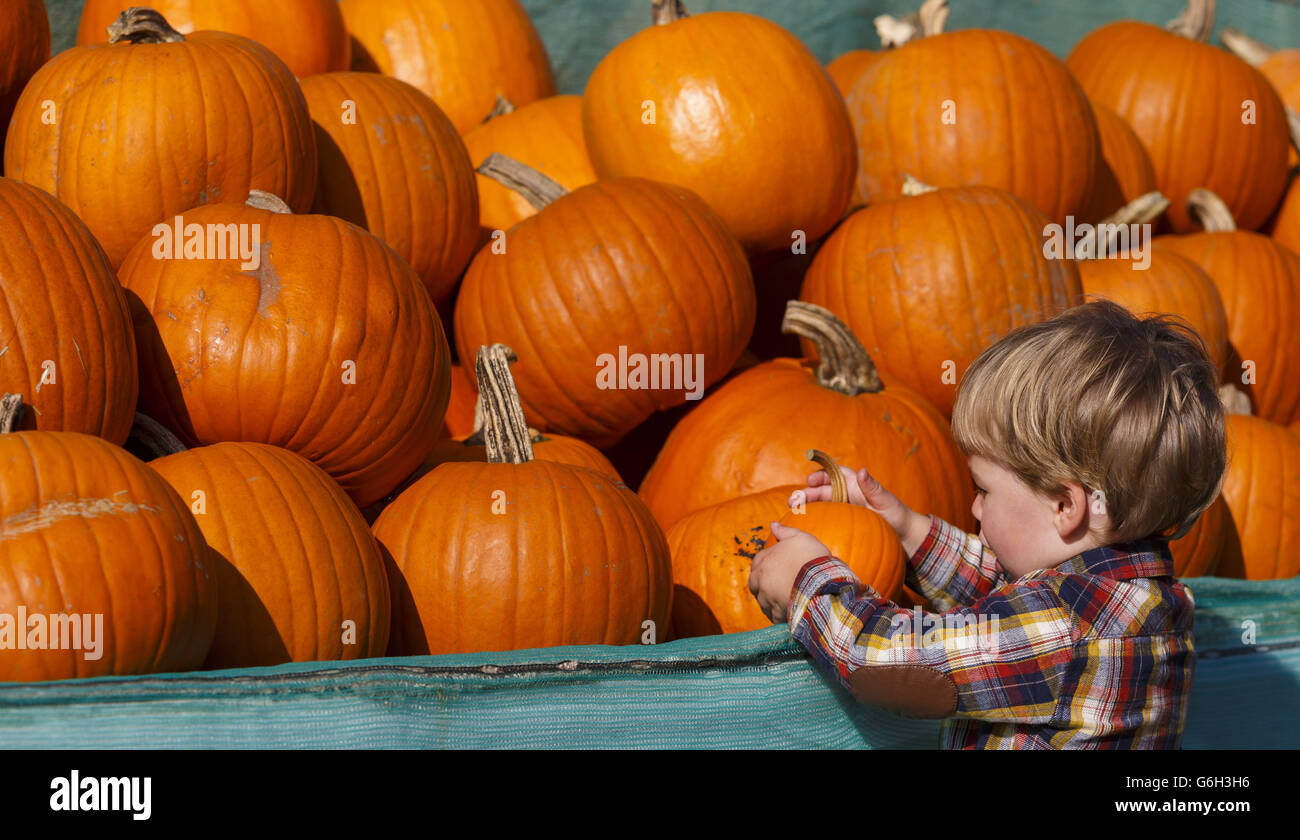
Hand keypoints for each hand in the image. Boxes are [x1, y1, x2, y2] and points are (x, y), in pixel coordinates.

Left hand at [748, 521, 830, 623]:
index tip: (775, 567)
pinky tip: (787, 613)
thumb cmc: (810, 557)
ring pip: (762, 601)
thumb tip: (772, 524)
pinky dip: (777, 614)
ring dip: (769, 600)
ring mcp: (766, 598)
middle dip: (761, 584)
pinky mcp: (775, 614)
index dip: (766, 564)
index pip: (757, 561)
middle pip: (754, 583)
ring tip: (782, 599)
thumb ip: (784, 531)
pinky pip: (773, 616)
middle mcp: (760, 580)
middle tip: (775, 585)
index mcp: (763, 561)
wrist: (821, 582)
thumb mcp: (800, 537)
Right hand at [790, 464, 910, 533]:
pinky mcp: (843, 522)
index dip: (821, 475)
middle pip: (823, 490)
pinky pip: (825, 518)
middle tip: (793, 500)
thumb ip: (873, 487)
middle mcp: (848, 494)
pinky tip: (803, 523)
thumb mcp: (886, 501)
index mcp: (856, 485)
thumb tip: (862, 471)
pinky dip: (813, 518)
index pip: (835, 474)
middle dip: (807, 493)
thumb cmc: (897, 516)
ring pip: (821, 503)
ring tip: (793, 509)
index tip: (810, 480)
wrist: (903, 538)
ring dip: (806, 504)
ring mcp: (844, 509)